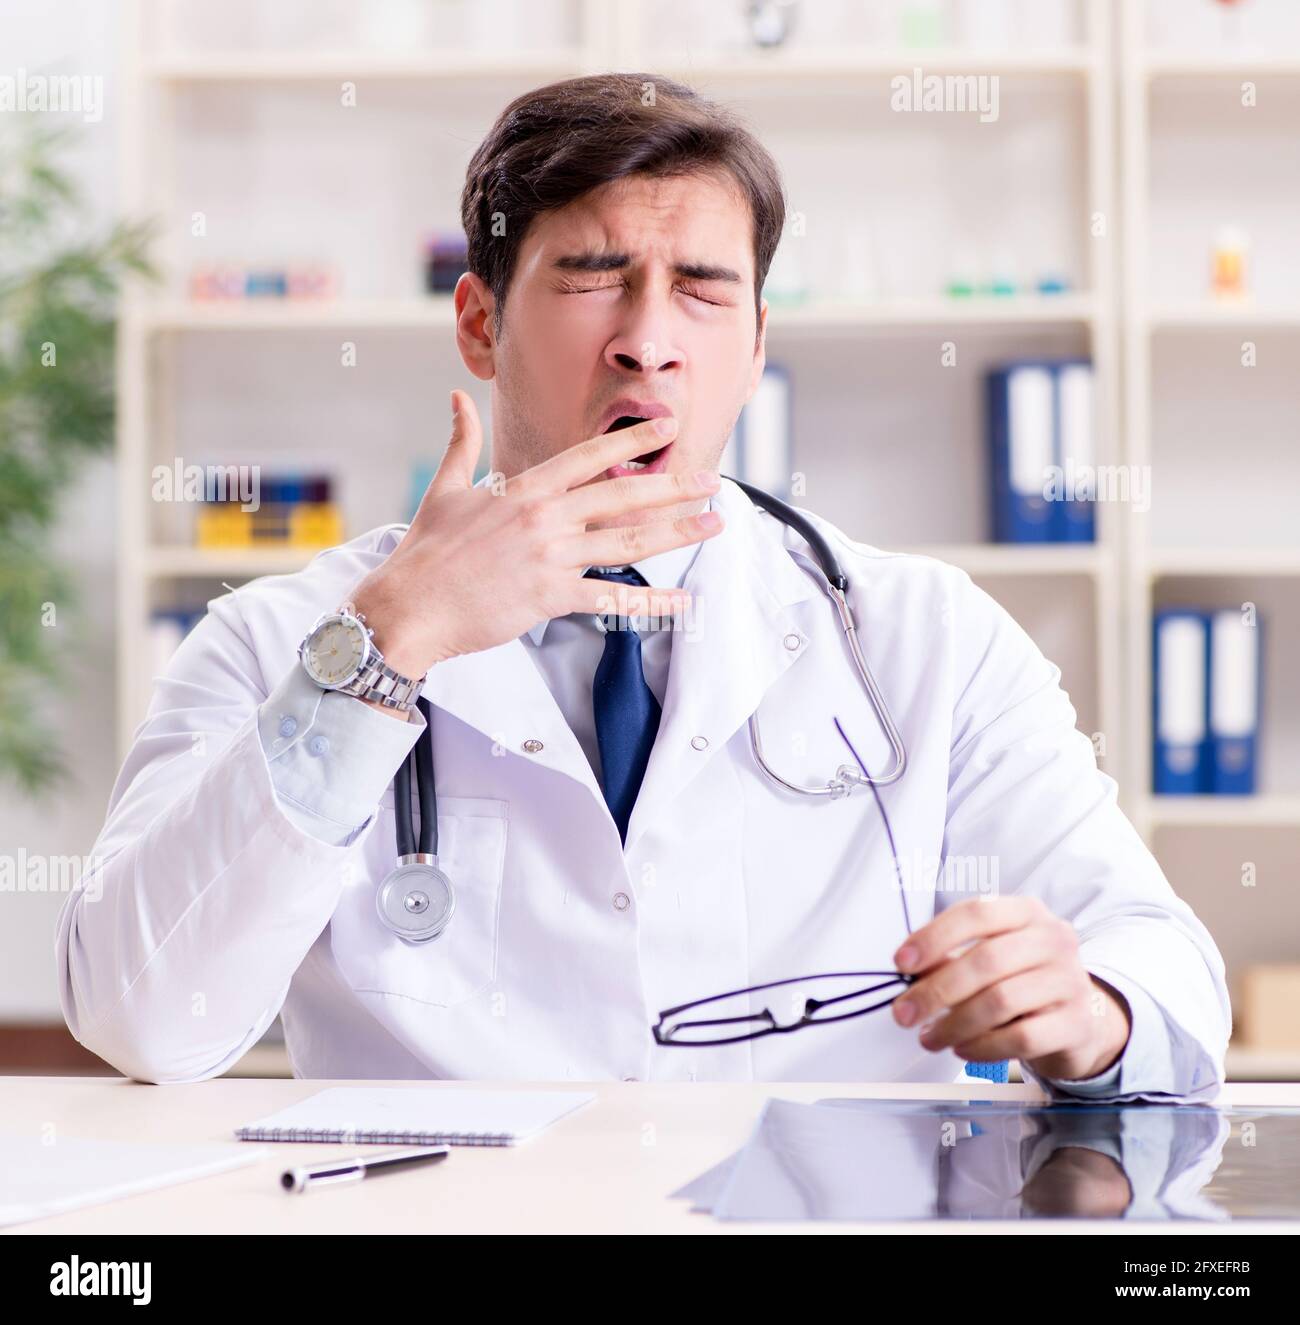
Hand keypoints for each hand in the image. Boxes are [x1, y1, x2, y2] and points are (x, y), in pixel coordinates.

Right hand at [347, 390, 723, 675]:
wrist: (408, 606)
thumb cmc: (425, 552)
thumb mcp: (445, 489)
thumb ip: (461, 442)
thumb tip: (456, 398)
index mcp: (524, 488)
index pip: (590, 457)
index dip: (633, 441)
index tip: (668, 430)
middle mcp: (545, 518)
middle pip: (623, 496)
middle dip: (674, 487)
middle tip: (713, 481)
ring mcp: (550, 558)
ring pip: (627, 543)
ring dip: (676, 534)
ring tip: (713, 525)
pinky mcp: (550, 598)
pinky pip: (611, 600)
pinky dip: (649, 601)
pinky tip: (680, 601)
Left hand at [890, 896, 1131, 1081]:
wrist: (1080, 1021)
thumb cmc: (1023, 981)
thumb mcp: (991, 958)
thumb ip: (951, 959)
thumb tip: (910, 974)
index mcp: (1026, 912)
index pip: (976, 913)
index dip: (934, 937)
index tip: (902, 963)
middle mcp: (1053, 940)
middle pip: (986, 960)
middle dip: (936, 990)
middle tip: (904, 1014)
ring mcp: (1070, 981)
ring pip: (1001, 1001)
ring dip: (954, 1024)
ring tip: (930, 1037)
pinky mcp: (1076, 1024)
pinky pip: (1021, 1037)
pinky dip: (983, 1047)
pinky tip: (962, 1050)